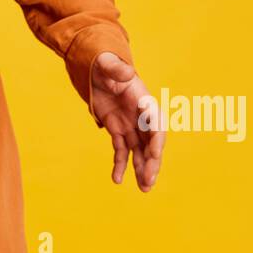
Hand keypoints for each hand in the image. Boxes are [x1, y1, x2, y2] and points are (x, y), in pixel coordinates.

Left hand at [89, 51, 164, 192]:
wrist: (96, 70)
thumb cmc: (104, 64)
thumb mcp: (106, 63)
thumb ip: (116, 68)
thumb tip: (126, 72)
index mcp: (143, 100)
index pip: (155, 123)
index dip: (156, 139)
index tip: (155, 155)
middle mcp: (140, 116)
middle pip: (151, 142)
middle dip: (152, 162)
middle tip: (148, 182)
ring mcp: (130, 124)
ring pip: (139, 151)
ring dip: (141, 169)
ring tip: (144, 189)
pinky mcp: (117, 130)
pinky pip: (121, 150)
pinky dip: (120, 165)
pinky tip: (117, 179)